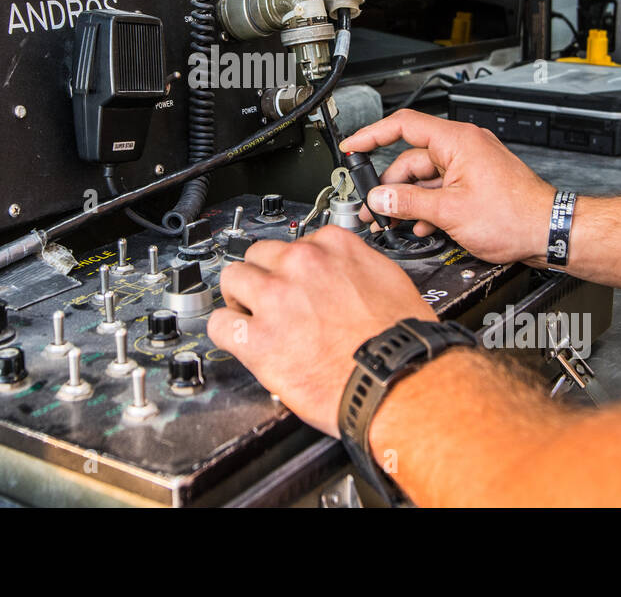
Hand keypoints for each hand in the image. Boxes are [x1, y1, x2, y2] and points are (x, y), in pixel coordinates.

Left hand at [207, 225, 432, 435]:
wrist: (398, 378)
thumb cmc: (400, 340)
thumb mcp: (390, 281)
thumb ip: (357, 268)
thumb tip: (344, 274)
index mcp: (333, 247)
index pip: (298, 242)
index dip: (295, 268)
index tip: (296, 282)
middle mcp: (301, 264)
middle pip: (259, 255)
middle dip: (263, 277)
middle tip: (271, 301)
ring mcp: (275, 298)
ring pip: (233, 279)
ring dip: (239, 298)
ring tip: (250, 317)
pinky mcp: (258, 338)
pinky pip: (220, 324)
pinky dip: (226, 333)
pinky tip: (240, 341)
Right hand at [339, 109, 554, 263]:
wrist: (549, 232)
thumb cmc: (515, 216)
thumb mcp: (450, 212)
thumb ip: (408, 203)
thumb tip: (380, 199)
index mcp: (457, 141)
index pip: (403, 125)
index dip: (372, 134)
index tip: (352, 146)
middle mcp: (464, 147)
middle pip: (411, 159)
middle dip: (390, 185)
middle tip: (373, 208)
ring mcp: (470, 164)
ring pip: (425, 177)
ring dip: (409, 200)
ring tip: (395, 222)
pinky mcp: (475, 182)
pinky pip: (441, 187)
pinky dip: (428, 205)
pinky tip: (422, 225)